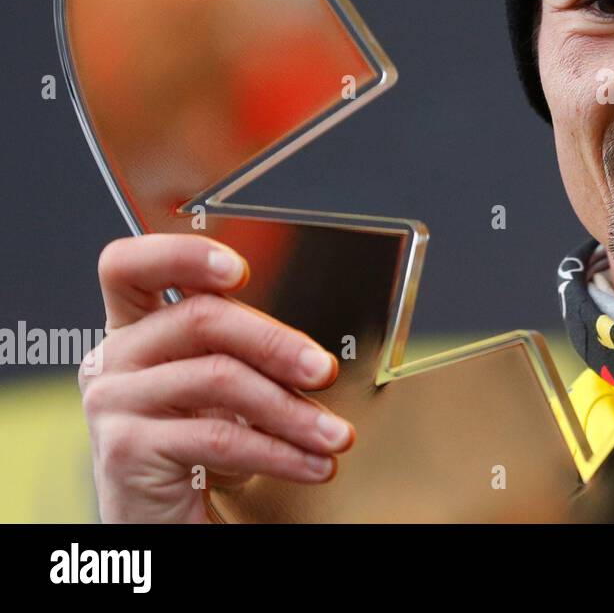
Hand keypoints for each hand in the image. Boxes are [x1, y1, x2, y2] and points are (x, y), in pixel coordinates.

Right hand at [82, 234, 354, 522]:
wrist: (164, 525)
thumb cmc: (198, 450)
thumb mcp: (223, 390)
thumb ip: (245, 351)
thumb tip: (313, 355)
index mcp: (133, 330)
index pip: (129, 265)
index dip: (182, 255)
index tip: (241, 269)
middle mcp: (112, 359)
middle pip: (199, 317)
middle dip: (277, 343)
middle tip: (326, 370)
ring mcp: (112, 402)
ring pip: (219, 378)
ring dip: (292, 411)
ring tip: (335, 436)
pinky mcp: (125, 449)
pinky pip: (219, 436)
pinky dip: (279, 452)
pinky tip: (312, 464)